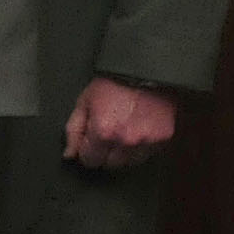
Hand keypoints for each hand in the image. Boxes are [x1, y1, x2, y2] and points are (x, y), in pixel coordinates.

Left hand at [63, 77, 178, 167]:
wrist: (147, 69)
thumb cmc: (115, 81)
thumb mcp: (85, 100)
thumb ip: (74, 130)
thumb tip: (69, 153)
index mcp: (103, 132)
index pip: (90, 161)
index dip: (88, 150)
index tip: (91, 141)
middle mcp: (126, 140)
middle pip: (110, 164)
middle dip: (106, 152)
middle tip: (108, 131)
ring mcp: (147, 141)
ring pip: (131, 163)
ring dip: (125, 151)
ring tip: (125, 128)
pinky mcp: (164, 138)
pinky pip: (149, 154)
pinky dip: (142, 146)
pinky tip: (138, 128)